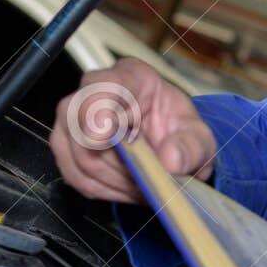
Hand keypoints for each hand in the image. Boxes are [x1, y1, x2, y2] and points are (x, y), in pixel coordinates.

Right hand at [49, 58, 217, 202]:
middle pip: (82, 126)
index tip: (104, 134)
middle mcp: (94, 91)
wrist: (170, 147)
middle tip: (147, 176)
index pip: (104, 85)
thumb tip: (170, 160)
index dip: (98, 108)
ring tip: (142, 182)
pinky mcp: (66, 145)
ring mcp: (73, 118)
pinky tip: (127, 186)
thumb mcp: (201, 141)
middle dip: (118, 162)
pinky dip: (104, 189)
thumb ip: (191, 148)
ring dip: (113, 180)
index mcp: (132, 78)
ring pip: (78, 156)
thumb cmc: (181, 134)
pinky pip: (75, 175)